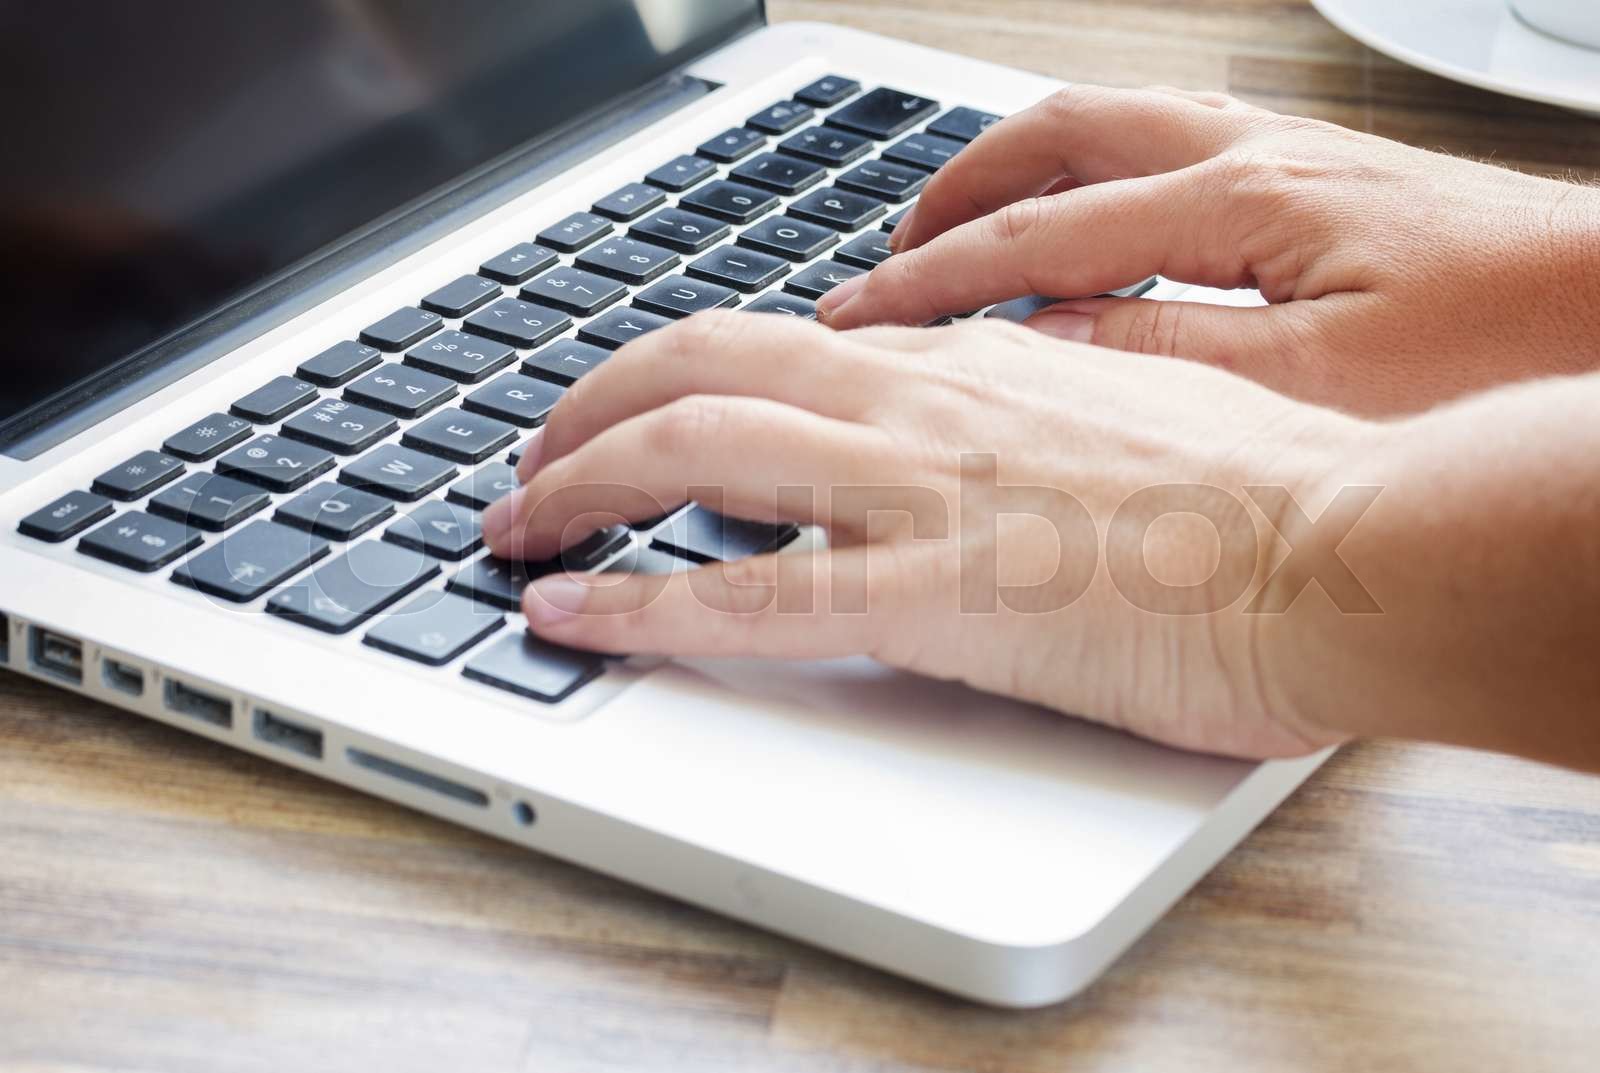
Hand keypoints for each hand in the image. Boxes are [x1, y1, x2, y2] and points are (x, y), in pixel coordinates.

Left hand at [482, 312, 1369, 759]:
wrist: (1342, 550)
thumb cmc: (1255, 501)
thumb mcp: (1109, 425)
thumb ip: (1015, 420)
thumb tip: (963, 435)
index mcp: (965, 363)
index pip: (776, 339)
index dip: (678, 376)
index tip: (636, 417)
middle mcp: (920, 400)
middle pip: (699, 365)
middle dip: (590, 410)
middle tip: (540, 461)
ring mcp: (916, 489)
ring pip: (690, 448)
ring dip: (578, 484)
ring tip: (517, 524)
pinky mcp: (931, 595)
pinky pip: (744, 594)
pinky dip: (637, 602)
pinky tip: (571, 612)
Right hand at [817, 85, 1599, 414]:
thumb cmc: (1492, 345)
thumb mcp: (1306, 383)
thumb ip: (1157, 353)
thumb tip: (1039, 340)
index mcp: (1239, 200)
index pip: (1038, 233)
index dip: (932, 280)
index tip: (857, 314)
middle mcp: (1252, 153)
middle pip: (1058, 136)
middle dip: (956, 193)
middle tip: (891, 258)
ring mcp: (1283, 154)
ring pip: (1110, 129)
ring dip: (1019, 174)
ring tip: (962, 236)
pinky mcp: (1313, 176)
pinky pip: (1164, 151)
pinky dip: (1093, 183)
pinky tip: (1088, 234)